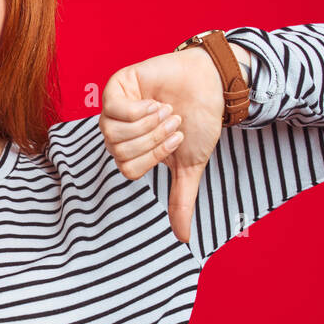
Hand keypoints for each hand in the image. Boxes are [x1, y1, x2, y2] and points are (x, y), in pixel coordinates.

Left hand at [99, 47, 227, 243]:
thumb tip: (183, 240)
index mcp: (129, 153)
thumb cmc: (198, 122)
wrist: (209, 84)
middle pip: (120, 152)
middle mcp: (117, 133)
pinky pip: (114, 108)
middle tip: (174, 122)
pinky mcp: (116, 86)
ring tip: (168, 111)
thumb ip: (181, 200)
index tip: (177, 140)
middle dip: (154, 139)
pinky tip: (155, 101)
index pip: (129, 170)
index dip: (155, 157)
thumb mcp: (189, 166)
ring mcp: (114, 109)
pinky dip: (139, 109)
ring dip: (149, 123)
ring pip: (114, 133)